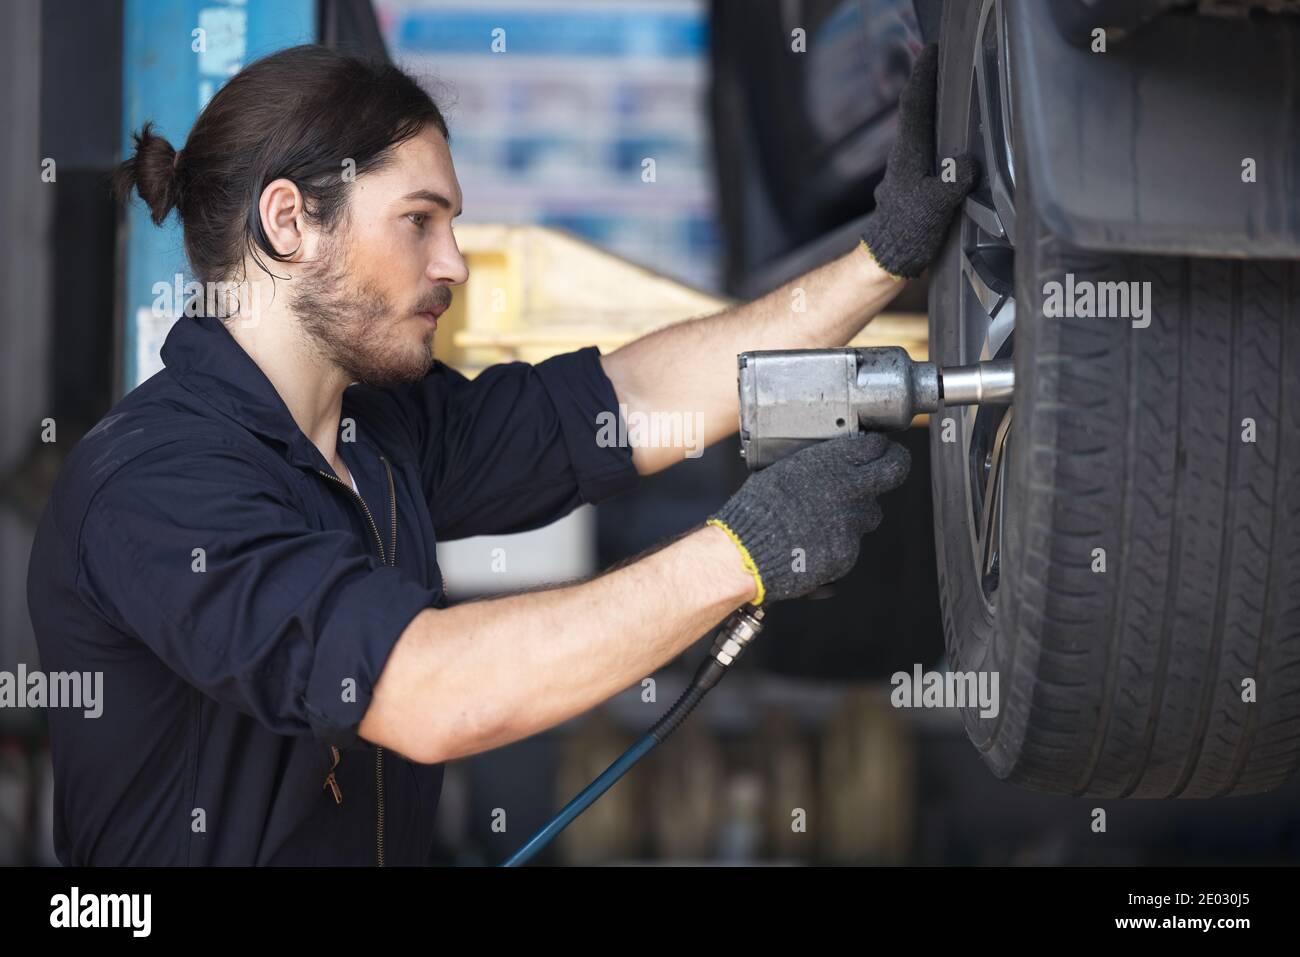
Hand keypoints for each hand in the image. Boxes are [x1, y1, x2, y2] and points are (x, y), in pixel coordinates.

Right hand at [707, 432, 910, 603]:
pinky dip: (839, 542)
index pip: (875, 445)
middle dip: (895, 464)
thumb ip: (813, 467)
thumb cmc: (754, 510)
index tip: (877, 448)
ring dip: (858, 512)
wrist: (746, 553)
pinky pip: (852, 543)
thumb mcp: (782, 472)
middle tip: (892, 464)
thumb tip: (824, 466)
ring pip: (872, 512)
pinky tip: (815, 542)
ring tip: (830, 517)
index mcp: (830, 463)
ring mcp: (851, 522)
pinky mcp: (847, 551)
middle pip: (894, 470)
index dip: (878, 446)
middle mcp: (848, 488)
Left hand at [859, 44, 978, 279]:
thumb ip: (954, 180)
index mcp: (907, 155)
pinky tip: (956, 148)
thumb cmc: (906, 233)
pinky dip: (942, 143)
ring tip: (957, 100)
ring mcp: (907, 173)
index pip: (915, 106)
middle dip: (932, 90)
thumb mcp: (935, 205)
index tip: (933, 51)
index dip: (923, 76)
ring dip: (937, 117)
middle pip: (919, 115)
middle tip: (948, 67)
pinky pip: (930, 156)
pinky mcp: (914, 188)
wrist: (888, 261)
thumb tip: (969, 163)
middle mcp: (904, 159)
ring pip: (924, 136)